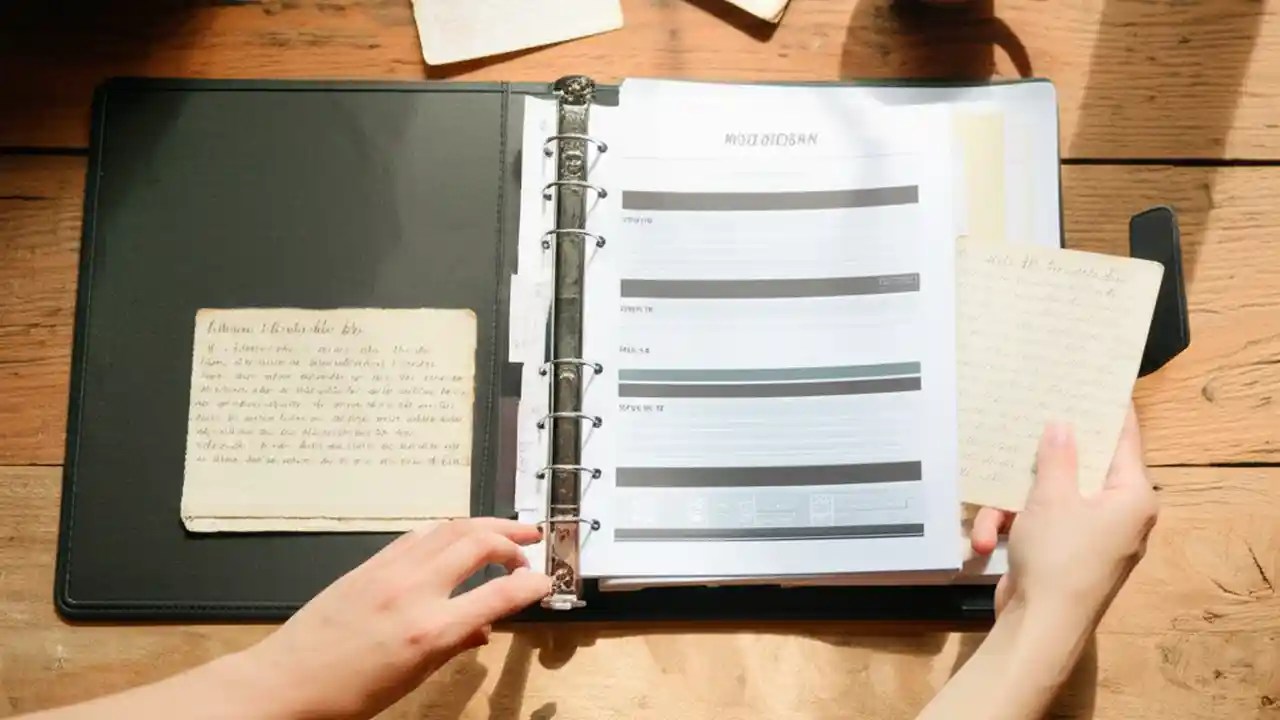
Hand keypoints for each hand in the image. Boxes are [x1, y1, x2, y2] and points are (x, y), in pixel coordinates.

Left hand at [233, 518, 549, 719]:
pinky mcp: (370, 564)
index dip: (532, 583)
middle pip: (478, 542)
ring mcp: (389, 571)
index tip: (545, 581)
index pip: (499, 594)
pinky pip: (419, 535)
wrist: (285, 682)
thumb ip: (453, 646)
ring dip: (483, 525)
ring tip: (504, 532)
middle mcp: (413, 592)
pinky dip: (447, 531)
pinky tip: (455, 539)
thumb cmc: (346, 694)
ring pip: (449, 528)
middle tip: (531, 546)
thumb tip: (481, 628)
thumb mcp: (412, 678)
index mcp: (429, 631)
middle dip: (512, 539)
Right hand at [971, 404, 1157, 623]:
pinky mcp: (1061, 553)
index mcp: (1132, 495)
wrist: (1039, 627)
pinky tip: (983, 540)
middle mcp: (1117, 513)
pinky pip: (1036, 523)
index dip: (1106, 409)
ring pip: (1048, 496)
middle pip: (1080, 466)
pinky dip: (1008, 528)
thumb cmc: (1059, 557)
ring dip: (1011, 504)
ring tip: (989, 515)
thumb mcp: (1053, 497)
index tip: (1090, 379)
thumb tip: (1063, 424)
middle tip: (1023, 417)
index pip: (1125, 438)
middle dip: (1043, 455)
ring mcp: (1089, 535)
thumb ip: (1058, 456)